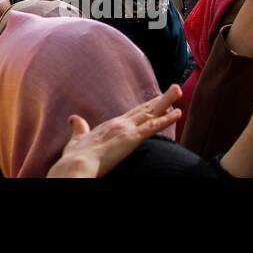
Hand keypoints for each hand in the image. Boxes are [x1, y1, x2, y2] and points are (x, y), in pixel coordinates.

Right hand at [48, 85, 182, 177]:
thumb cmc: (76, 156)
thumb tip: (74, 118)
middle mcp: (120, 123)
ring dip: (166, 101)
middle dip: (160, 99)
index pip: (133, 113)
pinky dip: (166, 119)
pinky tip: (177, 113)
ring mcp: (127, 129)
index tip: (158, 99)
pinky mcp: (131, 138)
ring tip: (178, 91)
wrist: (76, 164)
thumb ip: (79, 128)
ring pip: (151, 113)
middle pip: (145, 108)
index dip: (147, 106)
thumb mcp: (78, 139)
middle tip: (174, 88)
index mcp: (110, 125)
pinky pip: (153, 127)